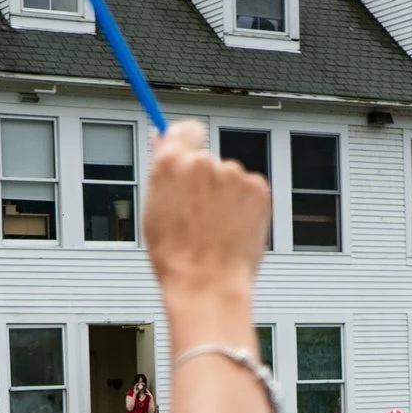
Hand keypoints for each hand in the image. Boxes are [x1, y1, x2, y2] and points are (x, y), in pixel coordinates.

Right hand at [145, 119, 269, 305]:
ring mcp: (233, 174)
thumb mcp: (154, 210)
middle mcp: (204, 162)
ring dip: (226, 195)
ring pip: (229, 177)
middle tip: (199, 213)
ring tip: (215, 228)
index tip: (191, 150)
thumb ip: (162, 173)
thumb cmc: (177, 256)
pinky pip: (250, 189)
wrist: (206, 283)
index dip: (187, 141)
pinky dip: (245, 205)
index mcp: (171, 163)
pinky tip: (233, 228)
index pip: (183, 130)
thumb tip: (163, 144)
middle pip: (207, 159)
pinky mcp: (257, 188)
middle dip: (206, 180)